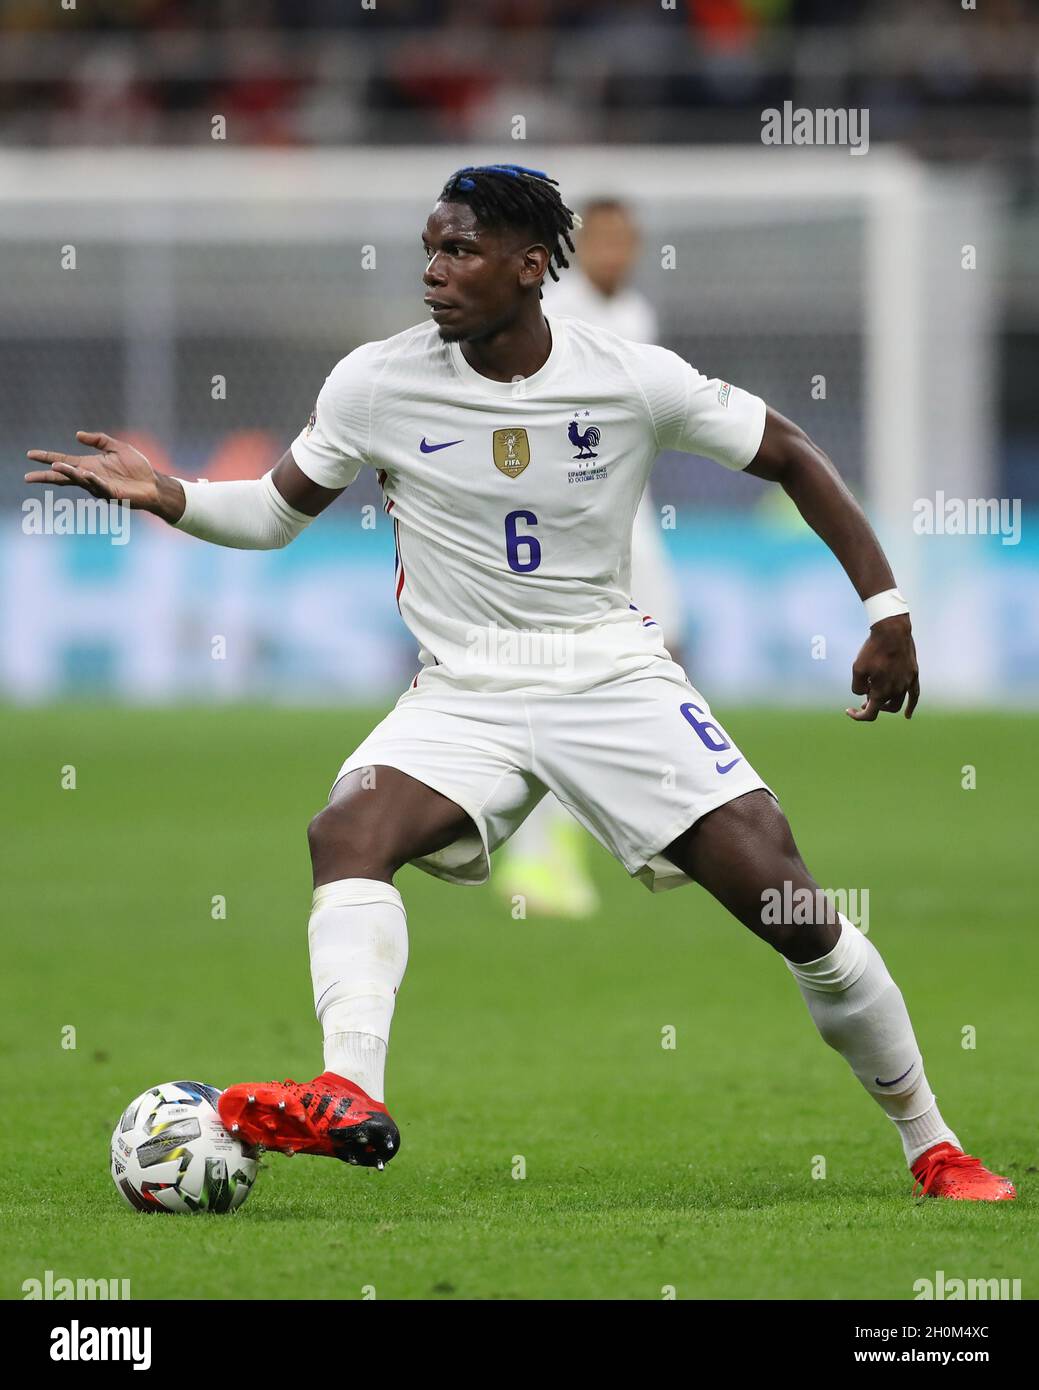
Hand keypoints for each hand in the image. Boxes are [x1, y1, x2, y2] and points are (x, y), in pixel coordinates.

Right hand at [25, 431, 182, 519]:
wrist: (154, 484)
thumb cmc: (137, 468)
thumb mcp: (117, 447)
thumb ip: (99, 440)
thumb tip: (77, 435)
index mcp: (90, 466)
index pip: (64, 461)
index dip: (47, 458)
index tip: (30, 455)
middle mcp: (91, 478)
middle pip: (64, 477)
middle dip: (47, 476)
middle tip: (28, 477)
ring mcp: (101, 488)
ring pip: (80, 481)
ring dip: (68, 474)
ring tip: (56, 467)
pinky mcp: (113, 494)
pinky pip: (100, 487)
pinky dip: (92, 480)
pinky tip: (85, 474)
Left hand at [847, 613, 919, 720]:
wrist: (892, 632)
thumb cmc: (873, 650)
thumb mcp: (857, 669)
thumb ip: (858, 687)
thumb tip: (864, 694)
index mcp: (881, 692)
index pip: (870, 714)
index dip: (858, 716)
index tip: (849, 710)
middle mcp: (896, 691)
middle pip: (884, 708)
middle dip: (873, 707)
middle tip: (864, 699)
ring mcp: (907, 684)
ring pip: (897, 703)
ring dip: (886, 704)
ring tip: (877, 696)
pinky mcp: (913, 675)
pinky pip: (914, 695)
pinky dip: (910, 706)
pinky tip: (907, 715)